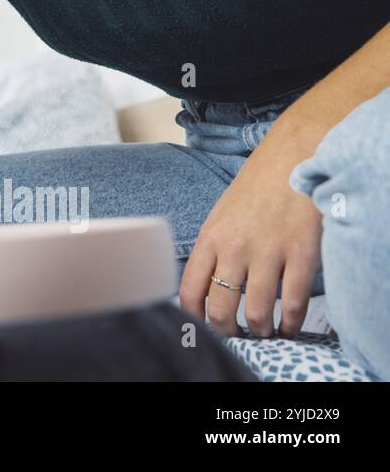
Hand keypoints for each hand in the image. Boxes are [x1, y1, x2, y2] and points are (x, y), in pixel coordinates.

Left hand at [179, 121, 322, 338]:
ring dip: (261, 331)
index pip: (190, 291)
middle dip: (228, 330)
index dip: (195, 318)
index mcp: (210, 239)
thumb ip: (214, 250)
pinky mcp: (301, 254)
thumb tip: (206, 287)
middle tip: (238, 333)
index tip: (203, 328)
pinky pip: (293, 303)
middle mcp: (234, 248)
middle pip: (220, 308)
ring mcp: (268, 252)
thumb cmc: (255, 189)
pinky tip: (291, 325)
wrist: (291, 157)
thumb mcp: (221, 216)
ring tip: (266, 332)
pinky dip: (292, 323)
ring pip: (257, 312)